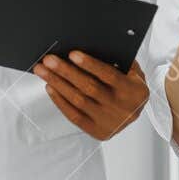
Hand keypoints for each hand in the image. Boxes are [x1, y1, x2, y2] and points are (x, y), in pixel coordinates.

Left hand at [33, 53, 147, 140]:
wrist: (135, 113)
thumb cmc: (129, 86)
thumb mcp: (132, 72)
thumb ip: (115, 61)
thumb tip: (87, 48)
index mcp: (134, 91)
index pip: (109, 75)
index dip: (90, 64)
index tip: (72, 54)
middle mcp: (123, 109)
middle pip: (89, 88)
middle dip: (66, 72)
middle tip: (49, 60)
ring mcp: (110, 123)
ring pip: (78, 101)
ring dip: (58, 84)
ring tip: (44, 71)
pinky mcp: (97, 132)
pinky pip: (74, 116)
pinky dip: (60, 100)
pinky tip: (51, 87)